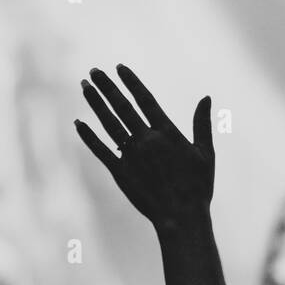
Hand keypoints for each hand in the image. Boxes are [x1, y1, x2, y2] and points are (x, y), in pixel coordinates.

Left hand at [75, 65, 213, 230]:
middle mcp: (146, 140)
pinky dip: (88, 136)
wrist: (182, 217)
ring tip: (84, 86)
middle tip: (93, 71)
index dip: (130, 82)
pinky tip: (78, 122)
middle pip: (122, 107)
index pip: (145, 99)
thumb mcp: (206, 153)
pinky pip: (101, 150)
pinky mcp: (120, 172)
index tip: (118, 67)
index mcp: (167, 132)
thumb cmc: (198, 187)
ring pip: (109, 124)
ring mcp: (131, 156)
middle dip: (106, 87)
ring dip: (95, 104)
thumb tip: (206, 97)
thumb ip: (202, 124)